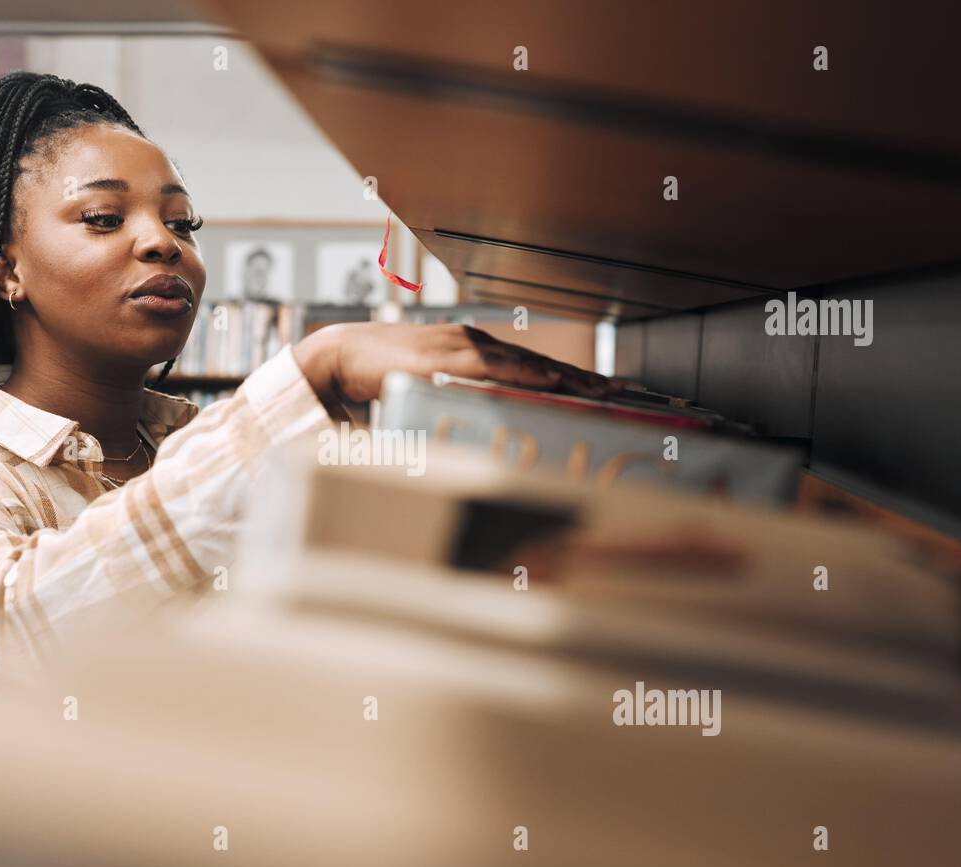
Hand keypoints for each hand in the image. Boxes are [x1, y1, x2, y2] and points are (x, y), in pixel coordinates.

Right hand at [292, 322, 617, 414]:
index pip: (532, 366)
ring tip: (598, 390)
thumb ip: (457, 400)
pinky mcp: (443, 356)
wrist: (340, 356)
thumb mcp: (431, 388)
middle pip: (538, 363)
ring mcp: (460, 346)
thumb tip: (485, 429)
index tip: (605, 391)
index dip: (570, 378)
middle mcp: (474, 343)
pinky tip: (549, 379)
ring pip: (524, 363)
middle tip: (620, 392)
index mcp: (474, 351)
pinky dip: (523, 373)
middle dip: (581, 378)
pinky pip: (492, 366)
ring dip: (564, 377)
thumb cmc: (383, 374)